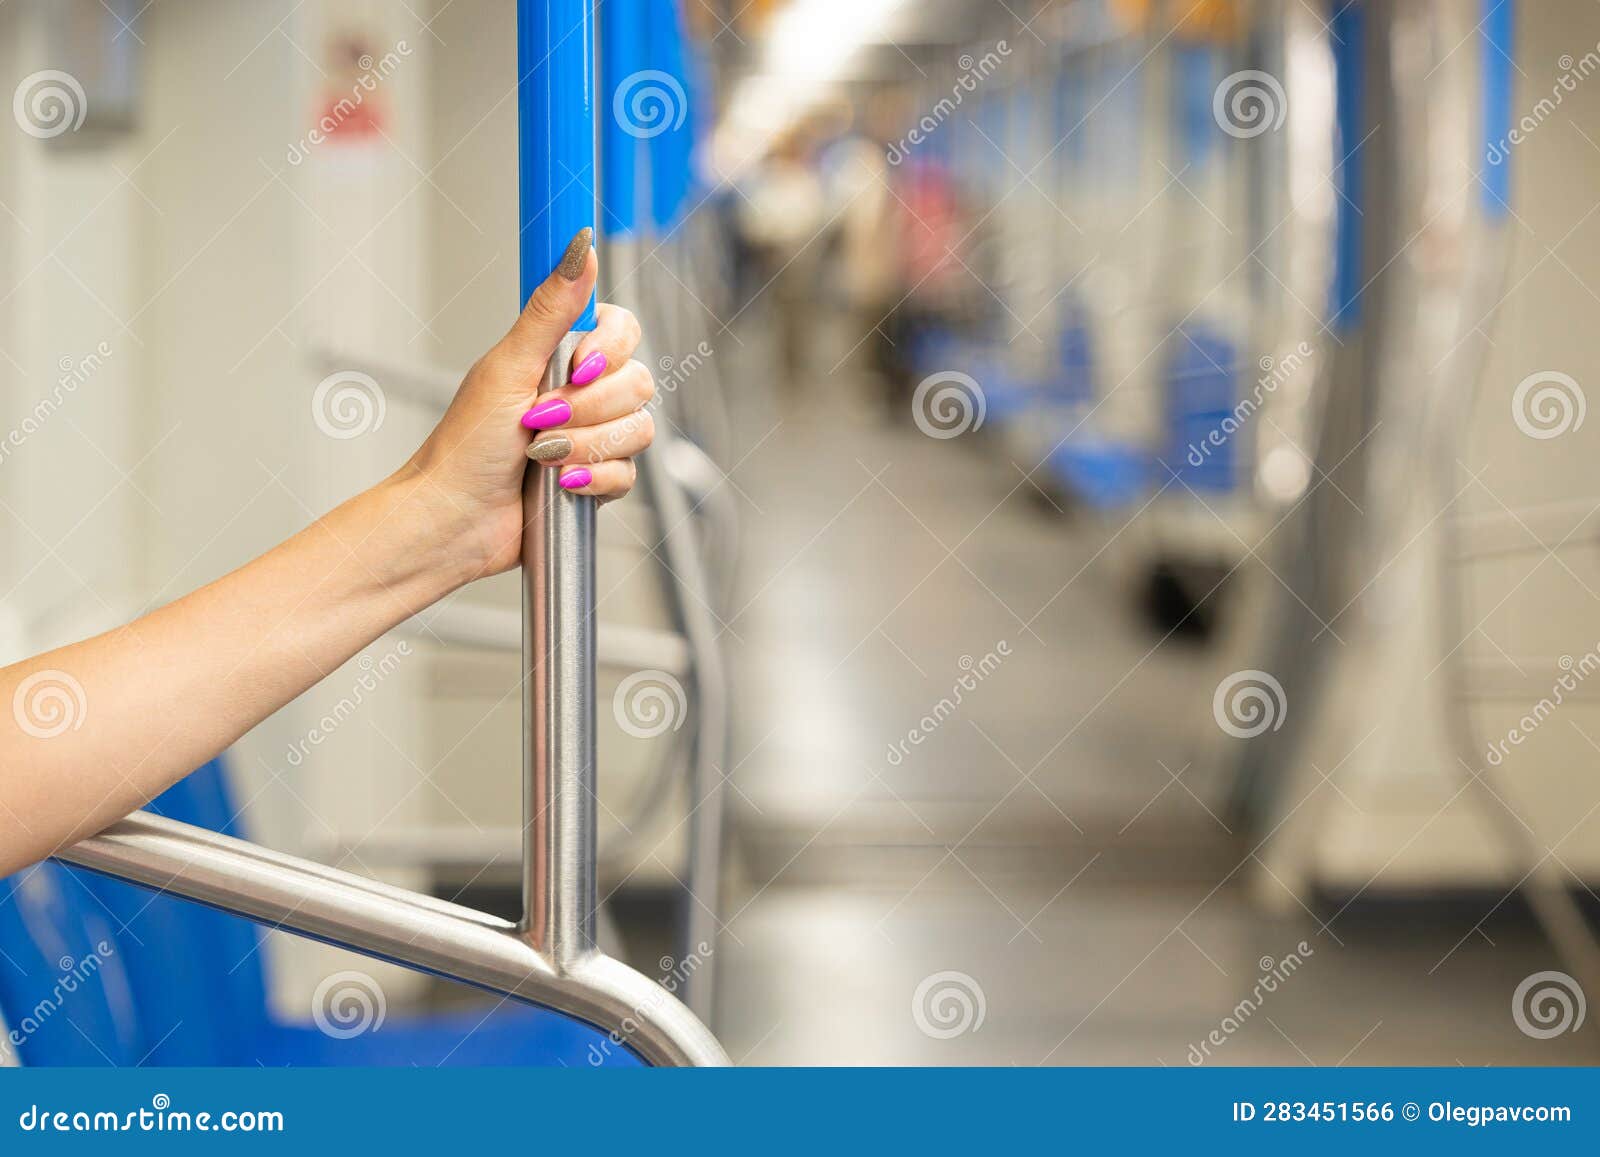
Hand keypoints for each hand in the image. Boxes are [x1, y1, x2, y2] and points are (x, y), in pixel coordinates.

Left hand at [402, 229, 655, 577]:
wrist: (457, 517)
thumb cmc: (466, 444)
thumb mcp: (509, 365)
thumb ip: (553, 308)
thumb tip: (580, 245)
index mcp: (561, 355)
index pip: (624, 330)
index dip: (610, 351)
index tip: (575, 367)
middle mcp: (583, 392)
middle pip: (638, 382)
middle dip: (588, 409)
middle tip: (539, 420)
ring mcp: (594, 436)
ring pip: (639, 430)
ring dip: (587, 446)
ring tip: (542, 456)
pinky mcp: (599, 478)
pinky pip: (629, 473)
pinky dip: (594, 478)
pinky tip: (562, 482)